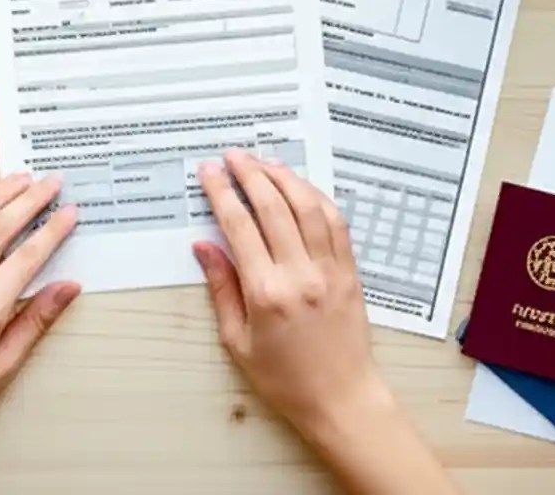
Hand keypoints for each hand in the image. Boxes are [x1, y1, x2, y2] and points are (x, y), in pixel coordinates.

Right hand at [193, 150, 382, 436]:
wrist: (340, 399)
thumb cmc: (285, 379)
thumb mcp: (238, 341)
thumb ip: (222, 289)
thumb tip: (204, 247)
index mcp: (266, 292)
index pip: (239, 226)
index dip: (222, 193)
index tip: (209, 172)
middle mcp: (300, 274)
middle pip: (273, 206)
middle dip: (249, 174)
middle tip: (232, 156)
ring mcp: (329, 269)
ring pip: (308, 205)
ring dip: (285, 177)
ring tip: (264, 162)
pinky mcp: (350, 271)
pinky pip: (335, 222)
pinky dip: (317, 198)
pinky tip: (301, 188)